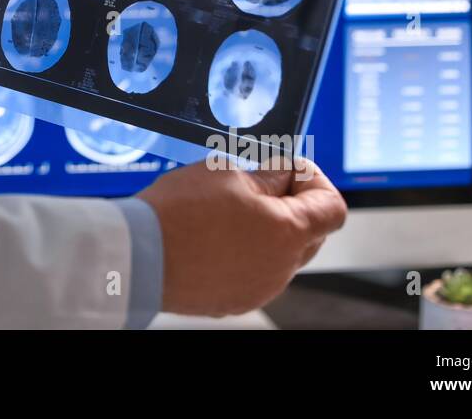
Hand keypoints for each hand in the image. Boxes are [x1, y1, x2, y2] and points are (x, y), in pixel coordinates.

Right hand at [136, 158, 346, 316]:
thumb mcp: (228, 173)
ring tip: (226, 212)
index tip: (287, 170)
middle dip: (289, 203)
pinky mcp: (236, 300)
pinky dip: (244, 253)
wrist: (139, 256)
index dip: (313, 180)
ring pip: (280, 254)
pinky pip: (255, 272)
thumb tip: (284, 175)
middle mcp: (283, 268)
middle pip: (310, 232)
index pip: (332, 207)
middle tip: (253, 184)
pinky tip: (213, 237)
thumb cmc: (180, 213)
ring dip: (265, 231)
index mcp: (289, 233)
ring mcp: (260, 289)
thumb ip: (269, 175)